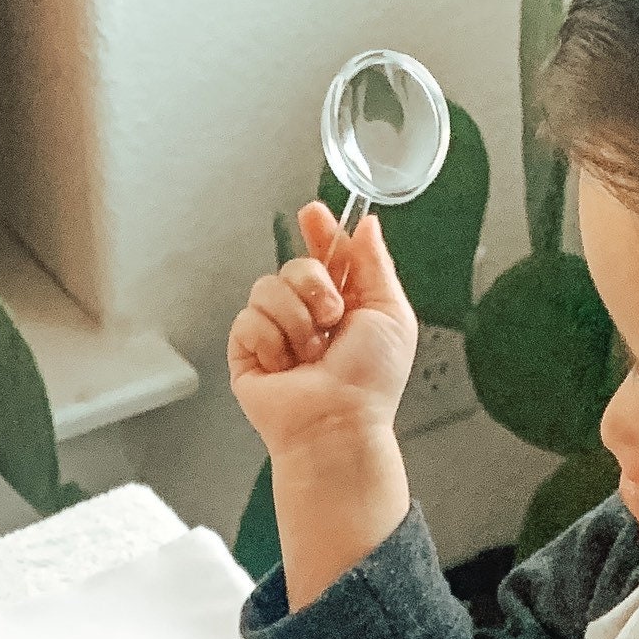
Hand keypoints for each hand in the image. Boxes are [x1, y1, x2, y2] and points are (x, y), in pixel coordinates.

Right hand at [227, 199, 416, 459]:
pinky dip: (271, 342)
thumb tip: (365, 225)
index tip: (314, 214)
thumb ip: (376, 264)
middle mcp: (307, 316)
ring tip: (310, 354)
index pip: (324, 255)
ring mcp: (275, 334)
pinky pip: (248, 319)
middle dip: (315, 285)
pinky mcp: (247, 352)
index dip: (320, 232)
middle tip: (331, 319)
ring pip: (268, 287)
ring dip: (296, 319)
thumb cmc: (369, 384)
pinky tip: (284, 367)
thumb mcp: (390, 314)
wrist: (338, 424)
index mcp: (343, 304)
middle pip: (295, 265)